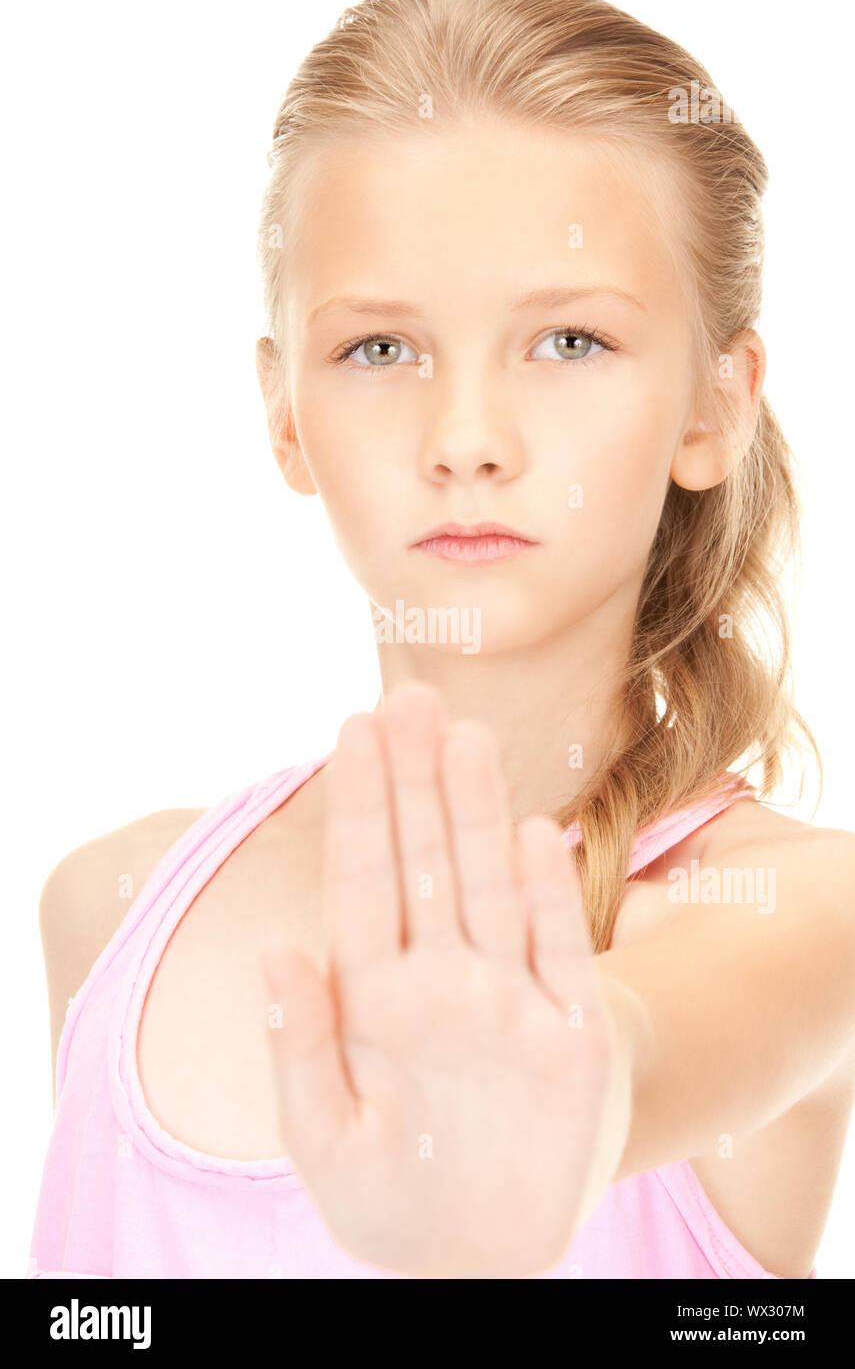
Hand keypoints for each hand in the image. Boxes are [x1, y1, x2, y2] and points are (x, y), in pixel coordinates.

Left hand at [260, 681, 620, 1277]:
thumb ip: (299, 1047)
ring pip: (490, 888)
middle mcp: (440, 980)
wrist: (481, 1253)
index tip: (351, 728)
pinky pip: (558, 954)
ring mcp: (506, 1000)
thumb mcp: (324, 1138)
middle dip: (415, 782)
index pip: (363, 881)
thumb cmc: (390, 1195)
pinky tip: (534, 833)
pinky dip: (548, 897)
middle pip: (426, 862)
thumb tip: (273, 952)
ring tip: (464, 737)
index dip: (359, 806)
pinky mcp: (569, 1037)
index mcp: (372, 997)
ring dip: (478, 815)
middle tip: (410, 695)